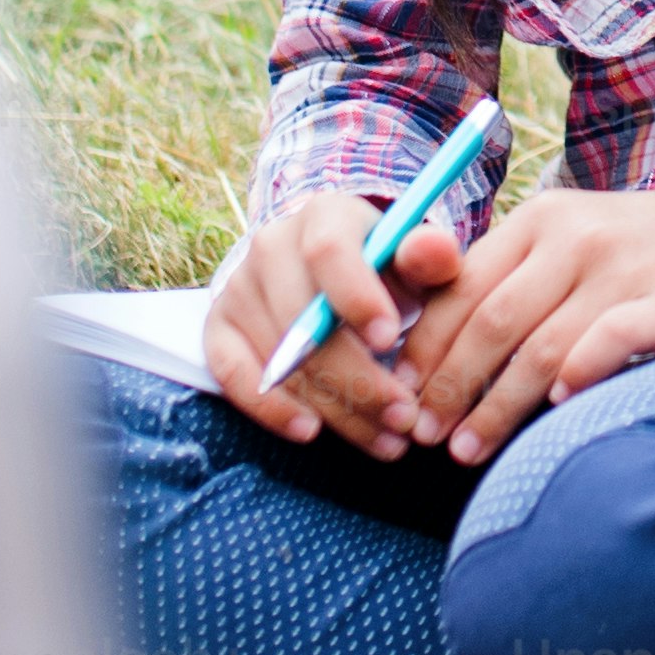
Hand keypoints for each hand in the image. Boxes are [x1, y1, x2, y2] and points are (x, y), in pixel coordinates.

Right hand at [202, 194, 463, 451]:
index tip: (390, 339)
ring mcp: (239, 289)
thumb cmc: (382, 269)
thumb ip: (430, 257)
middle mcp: (270, 246)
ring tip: (386, 438)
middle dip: (359, 377)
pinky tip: (312, 431)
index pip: (330, 252)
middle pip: (303, 319)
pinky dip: (271, 408)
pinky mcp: (219, 329)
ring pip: (281, 359)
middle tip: (404, 416)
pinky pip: (232, 374)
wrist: (329, 270)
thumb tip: (436, 251)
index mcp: (323, 216)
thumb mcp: (412, 258)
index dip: (357, 297)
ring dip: (335, 407)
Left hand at [394, 175, 654, 460]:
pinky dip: (578, 377)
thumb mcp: (579, 243)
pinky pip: (609, 343)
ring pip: (539, 347)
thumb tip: (433, 355)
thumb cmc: (651, 255)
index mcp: (543, 220)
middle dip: (448, 387)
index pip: (461, 288)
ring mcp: (626, 269)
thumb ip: (516, 282)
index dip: (422, 348)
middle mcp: (578, 238)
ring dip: (496, 407)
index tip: (399, 396)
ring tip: (468, 450)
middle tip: (423, 437)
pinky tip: (557, 410)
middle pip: (491, 323)